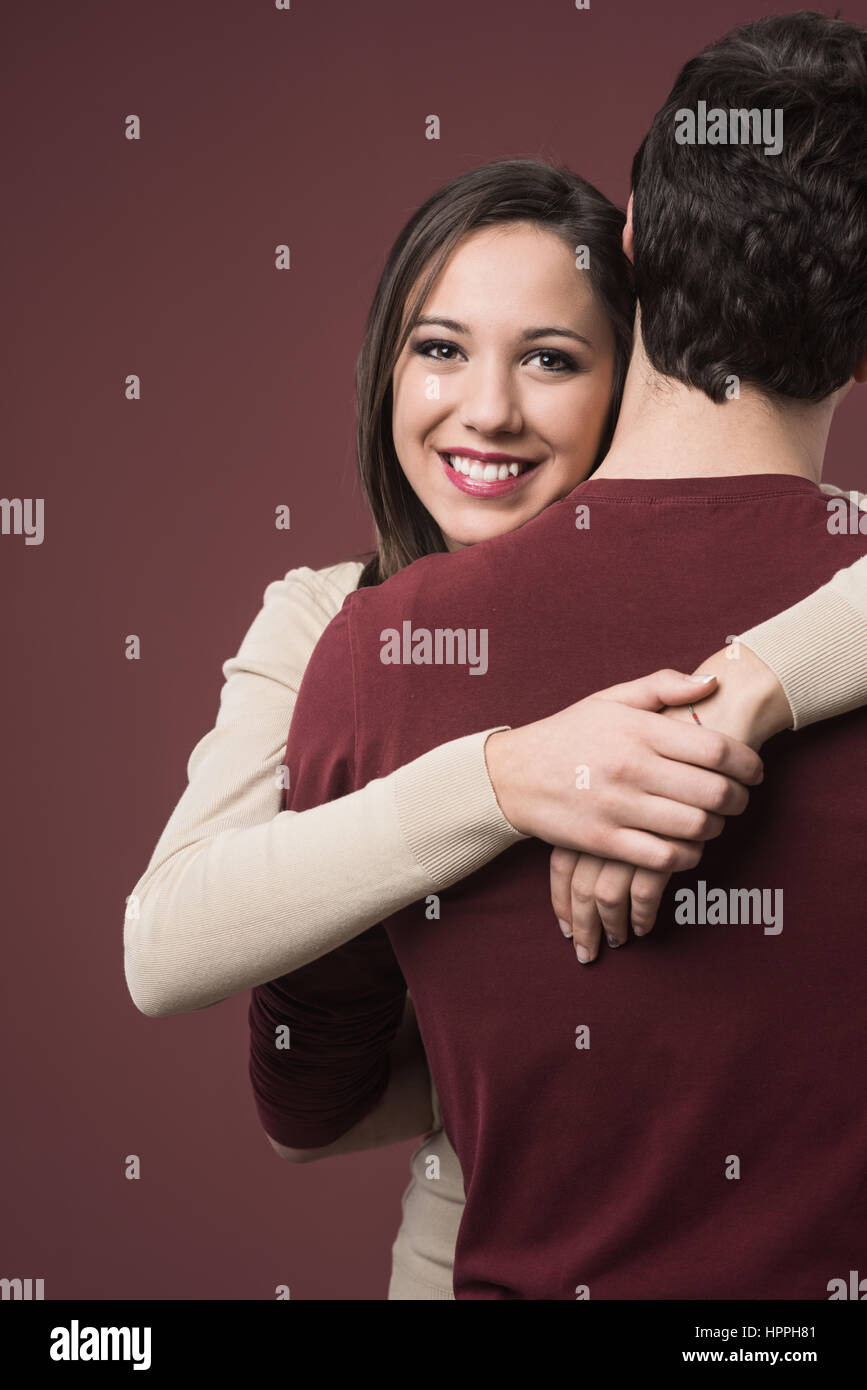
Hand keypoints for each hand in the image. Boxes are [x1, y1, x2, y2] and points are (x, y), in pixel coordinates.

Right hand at [483, 668, 762, 873]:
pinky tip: (687, 846)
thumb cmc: (568, 734)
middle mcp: (631, 767)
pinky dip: (688, 856)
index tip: (754, 771)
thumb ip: (663, 686)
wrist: (511, 774)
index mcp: (638, 730)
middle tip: (739, 799)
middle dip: (739, 799)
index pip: (716, 749)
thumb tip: (713, 682)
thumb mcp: (610, 699)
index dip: (748, 763)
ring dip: (715, 828)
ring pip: (695, 827)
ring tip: (713, 821)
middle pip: (714, 791)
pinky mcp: (604, 841)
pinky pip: (665, 857)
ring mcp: (617, 807)